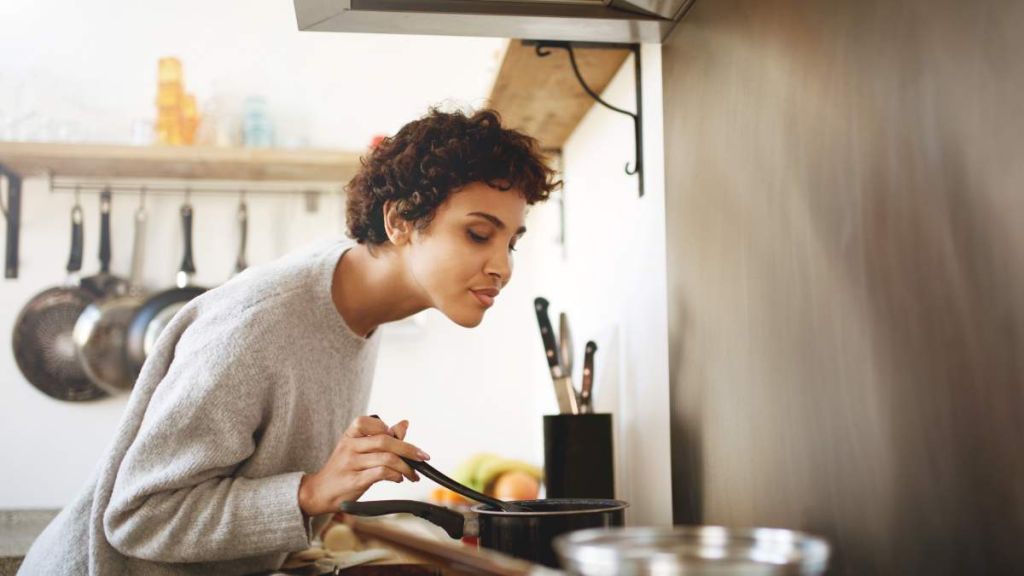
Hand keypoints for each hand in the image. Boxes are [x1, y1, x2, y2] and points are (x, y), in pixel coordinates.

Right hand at [298, 415, 428, 515]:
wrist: (319, 492)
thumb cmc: (343, 469)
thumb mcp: (358, 449)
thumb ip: (382, 437)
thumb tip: (404, 424)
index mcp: (350, 435)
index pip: (373, 422)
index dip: (388, 429)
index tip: (399, 439)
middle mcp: (349, 446)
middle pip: (385, 440)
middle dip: (409, 449)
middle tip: (422, 457)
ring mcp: (351, 463)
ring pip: (386, 457)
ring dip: (406, 466)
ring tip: (412, 474)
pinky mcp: (355, 480)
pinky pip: (381, 472)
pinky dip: (396, 475)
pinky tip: (399, 478)